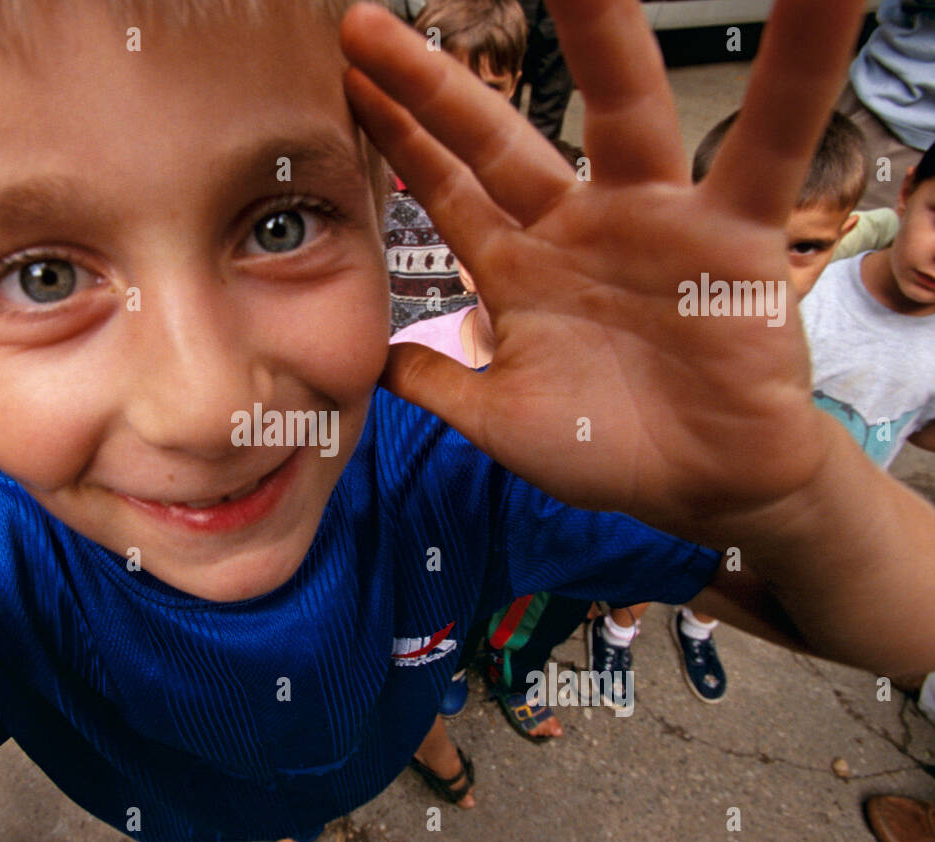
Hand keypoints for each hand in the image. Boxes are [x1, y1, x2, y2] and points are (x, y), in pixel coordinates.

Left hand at [341, 0, 862, 542]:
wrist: (701, 491)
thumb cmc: (606, 451)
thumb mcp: (500, 423)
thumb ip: (438, 386)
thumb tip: (372, 364)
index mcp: (520, 268)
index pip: (447, 187)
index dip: (398, 136)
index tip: (346, 81)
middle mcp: (579, 227)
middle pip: (499, 136)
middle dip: (436, 82)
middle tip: (364, 20)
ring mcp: (655, 220)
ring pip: (623, 107)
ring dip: (599, 31)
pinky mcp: (734, 232)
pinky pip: (768, 140)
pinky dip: (800, 66)